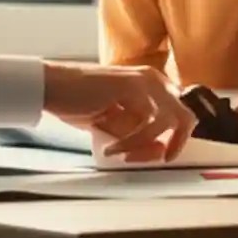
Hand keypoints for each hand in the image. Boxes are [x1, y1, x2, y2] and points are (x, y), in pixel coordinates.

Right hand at [42, 61, 196, 162]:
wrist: (52, 86)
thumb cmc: (80, 102)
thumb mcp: (117, 126)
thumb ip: (141, 137)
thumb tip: (162, 152)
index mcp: (154, 84)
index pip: (181, 116)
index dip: (175, 140)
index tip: (159, 156)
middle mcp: (155, 79)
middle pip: (185, 119)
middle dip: (170, 145)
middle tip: (151, 159)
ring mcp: (146, 80)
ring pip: (169, 123)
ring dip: (145, 146)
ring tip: (121, 153)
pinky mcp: (134, 86)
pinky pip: (148, 123)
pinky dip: (131, 142)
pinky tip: (111, 148)